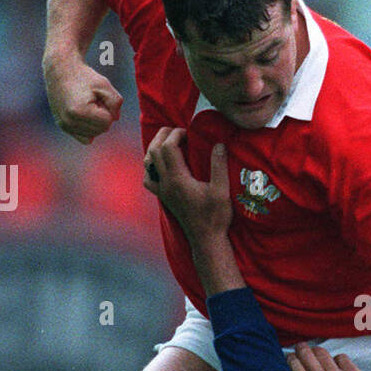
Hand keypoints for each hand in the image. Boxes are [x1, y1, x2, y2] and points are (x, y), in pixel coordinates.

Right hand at [43, 54, 122, 143]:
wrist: (61, 70)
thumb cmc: (84, 76)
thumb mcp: (105, 85)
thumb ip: (115, 103)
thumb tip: (115, 119)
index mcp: (79, 111)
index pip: (107, 122)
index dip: (108, 108)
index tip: (98, 96)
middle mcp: (69, 121)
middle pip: (101, 130)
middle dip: (102, 115)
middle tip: (92, 99)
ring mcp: (64, 125)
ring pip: (94, 134)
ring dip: (95, 121)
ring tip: (87, 104)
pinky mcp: (62, 126)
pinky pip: (84, 138)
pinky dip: (89, 128)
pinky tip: (85, 114)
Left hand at [143, 128, 232, 244]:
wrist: (206, 239)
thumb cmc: (215, 216)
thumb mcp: (222, 190)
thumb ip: (219, 165)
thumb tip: (219, 143)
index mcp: (178, 179)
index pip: (168, 147)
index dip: (176, 134)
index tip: (189, 132)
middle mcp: (166, 183)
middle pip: (154, 151)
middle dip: (163, 136)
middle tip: (177, 131)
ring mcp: (162, 191)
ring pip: (148, 163)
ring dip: (155, 148)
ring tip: (169, 141)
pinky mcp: (164, 198)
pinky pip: (149, 179)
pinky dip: (151, 167)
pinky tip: (161, 165)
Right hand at [287, 344, 370, 370]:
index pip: (293, 364)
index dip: (291, 358)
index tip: (293, 358)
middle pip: (305, 352)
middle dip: (301, 348)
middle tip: (303, 350)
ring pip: (321, 351)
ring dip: (318, 352)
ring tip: (319, 356)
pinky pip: (341, 357)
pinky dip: (338, 360)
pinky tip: (340, 367)